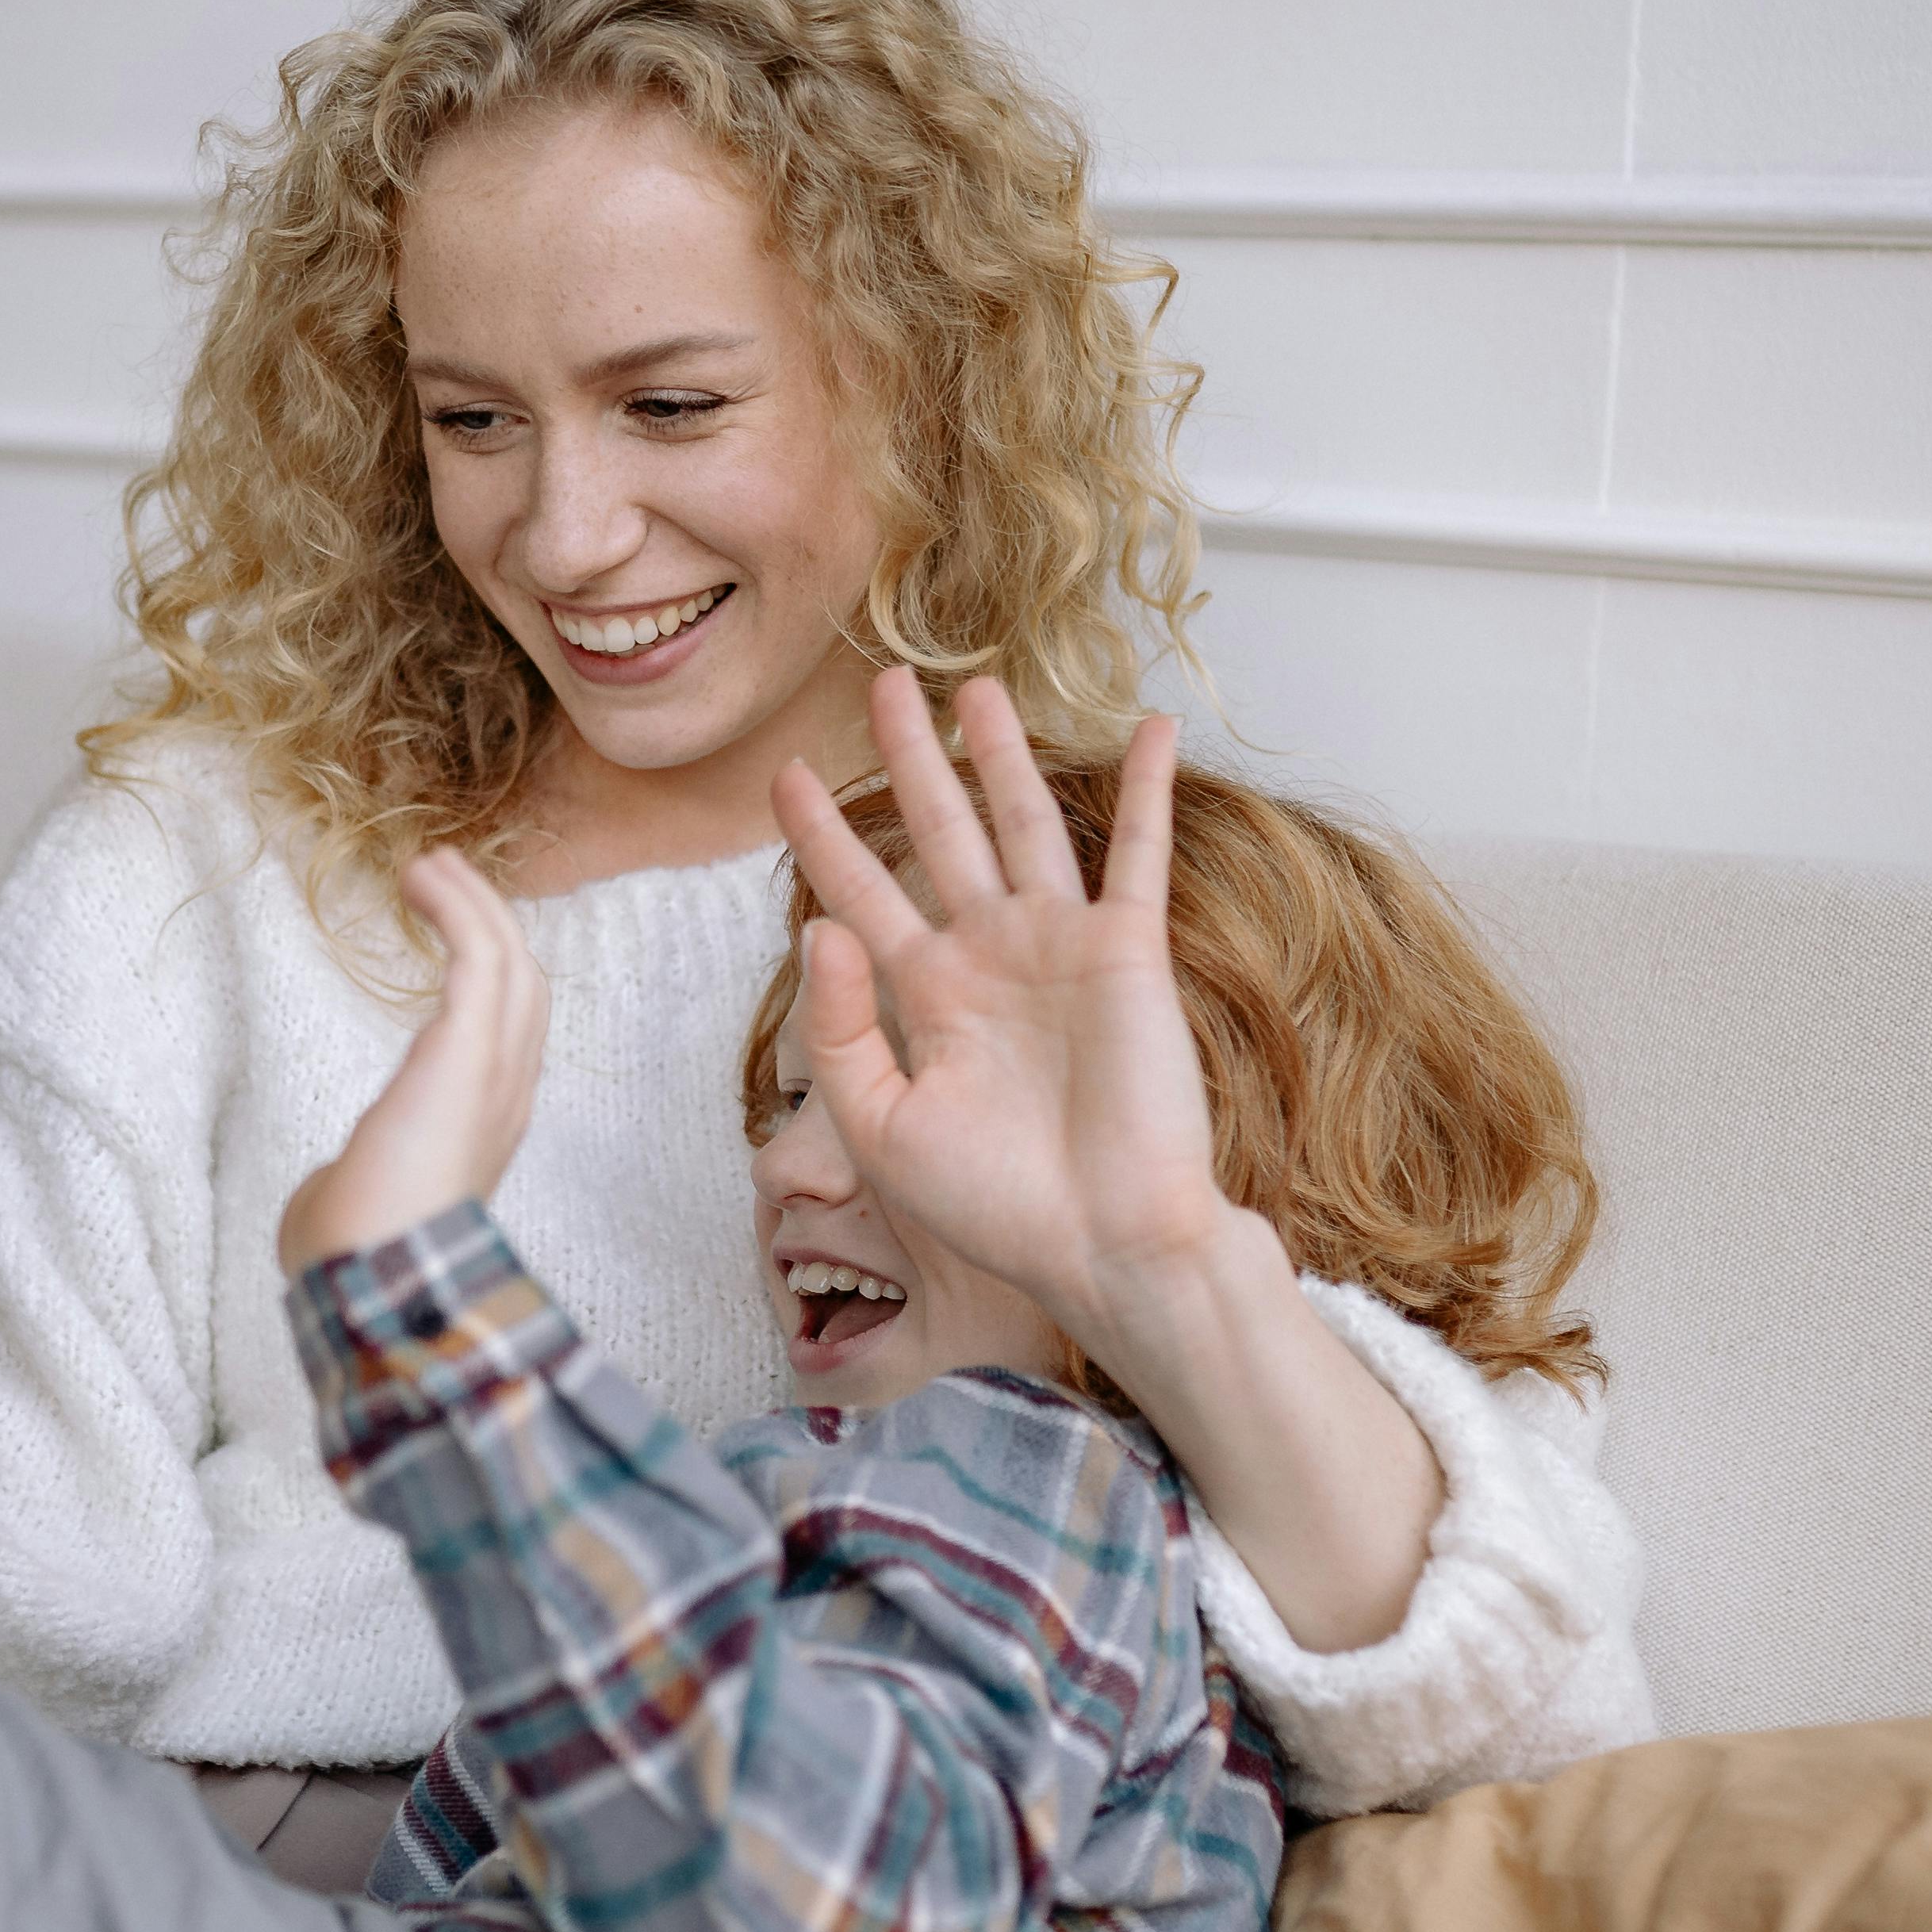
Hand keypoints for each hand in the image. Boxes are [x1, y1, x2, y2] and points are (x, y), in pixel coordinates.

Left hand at [277, 849, 550, 1272]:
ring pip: (508, 963)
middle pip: (522, 989)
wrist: (378, 1282)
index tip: (443, 943)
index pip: (504, 1038)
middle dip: (489, 928)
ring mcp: (493, 1071)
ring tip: (432, 863)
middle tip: (444, 880)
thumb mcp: (361, 1207)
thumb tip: (334, 1189)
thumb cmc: (358, 1259)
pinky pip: (480, 958)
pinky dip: (458, 908)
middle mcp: (503, 1096)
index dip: (484, 983)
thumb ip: (361, 1183)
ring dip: (474, 905)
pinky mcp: (468, 1050)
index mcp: (482, 1131)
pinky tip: (423, 876)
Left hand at [772, 671, 1240, 1345]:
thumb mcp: (881, 1127)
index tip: (781, 777)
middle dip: (912, 760)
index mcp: (926, 998)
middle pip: (940, 832)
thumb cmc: (994, 1206)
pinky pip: (1138, 854)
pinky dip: (1145, 791)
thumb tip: (818, 925)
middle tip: (884, 686)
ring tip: (975, 686)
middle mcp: (989, 957)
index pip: (860, 892)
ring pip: (1024, 823)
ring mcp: (1060, 947)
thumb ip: (838, 1030)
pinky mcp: (1128, 953)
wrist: (1102, 1246)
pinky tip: (1150, 729)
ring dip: (1003, 754)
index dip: (822, 834)